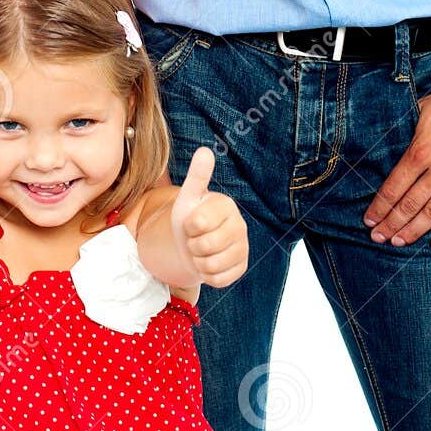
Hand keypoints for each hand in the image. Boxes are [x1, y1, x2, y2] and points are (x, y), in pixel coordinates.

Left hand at [170, 147, 248, 287]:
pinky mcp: (241, 267)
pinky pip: (218, 279)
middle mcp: (239, 225)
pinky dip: (207, 275)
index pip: (197, 223)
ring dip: (198, 262)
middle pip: (205, 246)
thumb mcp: (188, 197)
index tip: (191, 222)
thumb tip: (205, 150)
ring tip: (201, 251)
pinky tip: (209, 263)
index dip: (188, 226)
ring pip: (211, 265)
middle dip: (192, 245)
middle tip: (195, 238)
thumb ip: (197, 176)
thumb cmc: (190, 216)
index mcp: (226, 205)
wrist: (192, 243)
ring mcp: (243, 248)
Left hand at [365, 85, 430, 249]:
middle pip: (409, 204)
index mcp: (422, 151)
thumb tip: (386, 142)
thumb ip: (406, 131)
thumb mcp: (422, 109)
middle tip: (378, 237)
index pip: (394, 187)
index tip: (370, 220)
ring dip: (414, 230)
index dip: (379, 207)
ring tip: (399, 242)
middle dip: (391, 224)